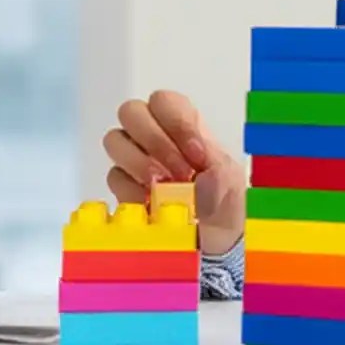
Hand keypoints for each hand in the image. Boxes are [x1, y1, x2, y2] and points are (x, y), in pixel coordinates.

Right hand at [102, 90, 246, 254]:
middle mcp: (156, 139)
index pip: (166, 101)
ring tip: (163, 188)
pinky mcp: (124, 187)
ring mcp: (136, 161)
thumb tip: (205, 178)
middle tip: (179, 173)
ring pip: (115, 140)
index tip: (198, 155)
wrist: (213, 243)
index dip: (177, 123)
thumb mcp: (230, 189)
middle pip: (132, 111)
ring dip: (140, 163)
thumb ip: (219, 179)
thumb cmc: (223, 206)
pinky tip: (153, 204)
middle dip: (155, 141)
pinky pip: (114, 177)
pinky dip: (132, 190)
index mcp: (186, 129)